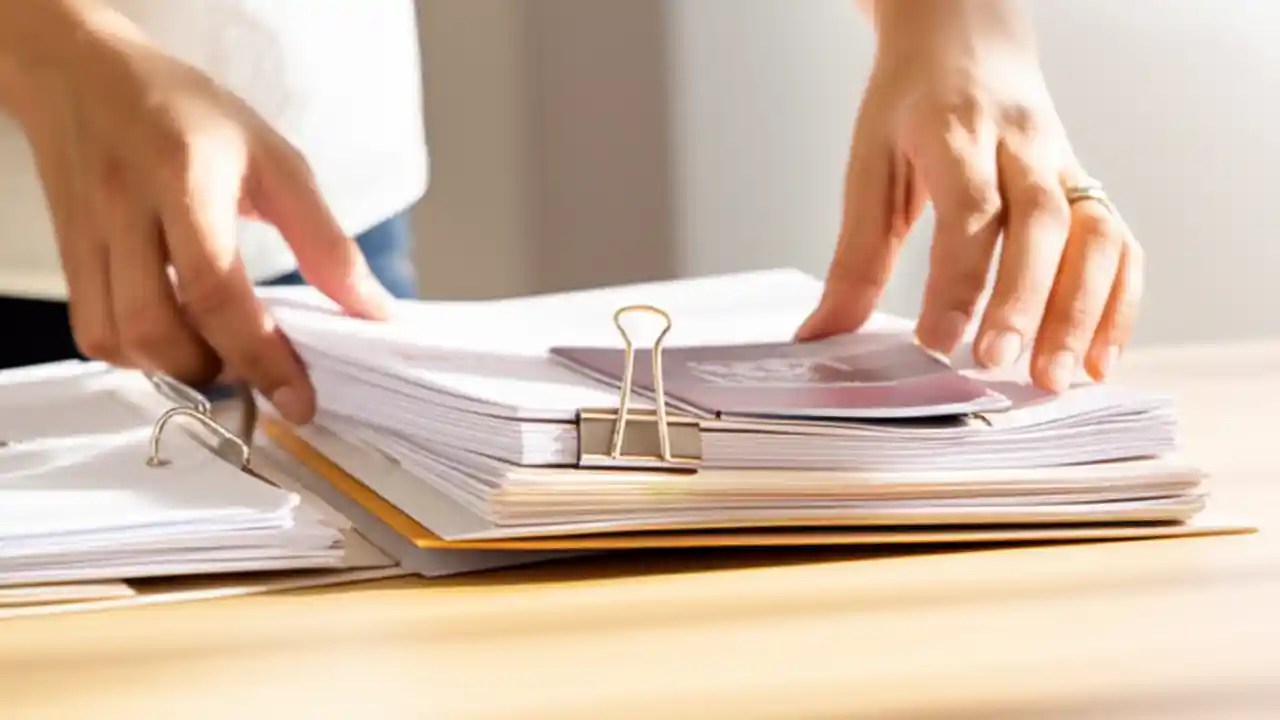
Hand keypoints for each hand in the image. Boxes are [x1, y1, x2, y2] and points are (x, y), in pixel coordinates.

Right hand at [3, 9, 391, 422]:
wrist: (83, 72)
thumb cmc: (189, 115)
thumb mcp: (275, 160)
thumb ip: (325, 241)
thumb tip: (372, 311)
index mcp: (184, 179)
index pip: (218, 291)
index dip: (262, 357)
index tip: (300, 402)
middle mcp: (124, 210)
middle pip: (155, 329)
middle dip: (213, 372)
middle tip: (258, 371)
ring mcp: (85, 236)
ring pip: (117, 340)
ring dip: (173, 369)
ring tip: (218, 354)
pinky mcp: (65, 257)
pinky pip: (93, 332)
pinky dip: (138, 354)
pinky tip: (175, 336)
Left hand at [797, 0, 1140, 391]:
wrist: (969, 40)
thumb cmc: (913, 104)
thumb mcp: (869, 165)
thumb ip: (854, 255)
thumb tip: (822, 334)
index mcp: (957, 132)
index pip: (969, 210)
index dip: (957, 280)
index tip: (935, 342)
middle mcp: (1024, 146)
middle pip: (1042, 223)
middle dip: (1024, 300)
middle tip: (997, 362)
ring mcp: (1065, 167)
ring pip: (1097, 236)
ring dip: (1082, 312)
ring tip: (1053, 377)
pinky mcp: (1088, 189)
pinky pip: (1122, 246)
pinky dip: (1118, 305)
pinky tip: (1094, 359)